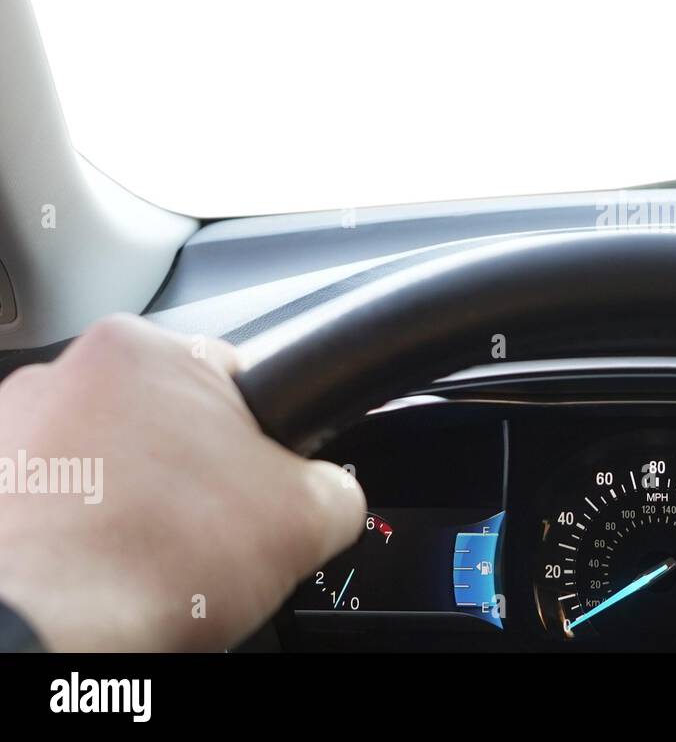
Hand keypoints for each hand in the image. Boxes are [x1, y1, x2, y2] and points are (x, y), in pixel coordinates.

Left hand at [0, 314, 364, 650]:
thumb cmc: (150, 562)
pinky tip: (97, 565)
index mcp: (148, 349)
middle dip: (190, 470)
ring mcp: (12, 424)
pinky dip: (74, 526)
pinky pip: (51, 494)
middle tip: (204, 530)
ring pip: (104, 456)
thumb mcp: (310, 516)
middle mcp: (67, 368)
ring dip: (128, 496)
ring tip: (143, 553)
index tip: (254, 488)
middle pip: (166, 417)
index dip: (261, 443)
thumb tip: (330, 494)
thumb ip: (336, 484)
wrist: (38, 634)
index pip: (238, 380)